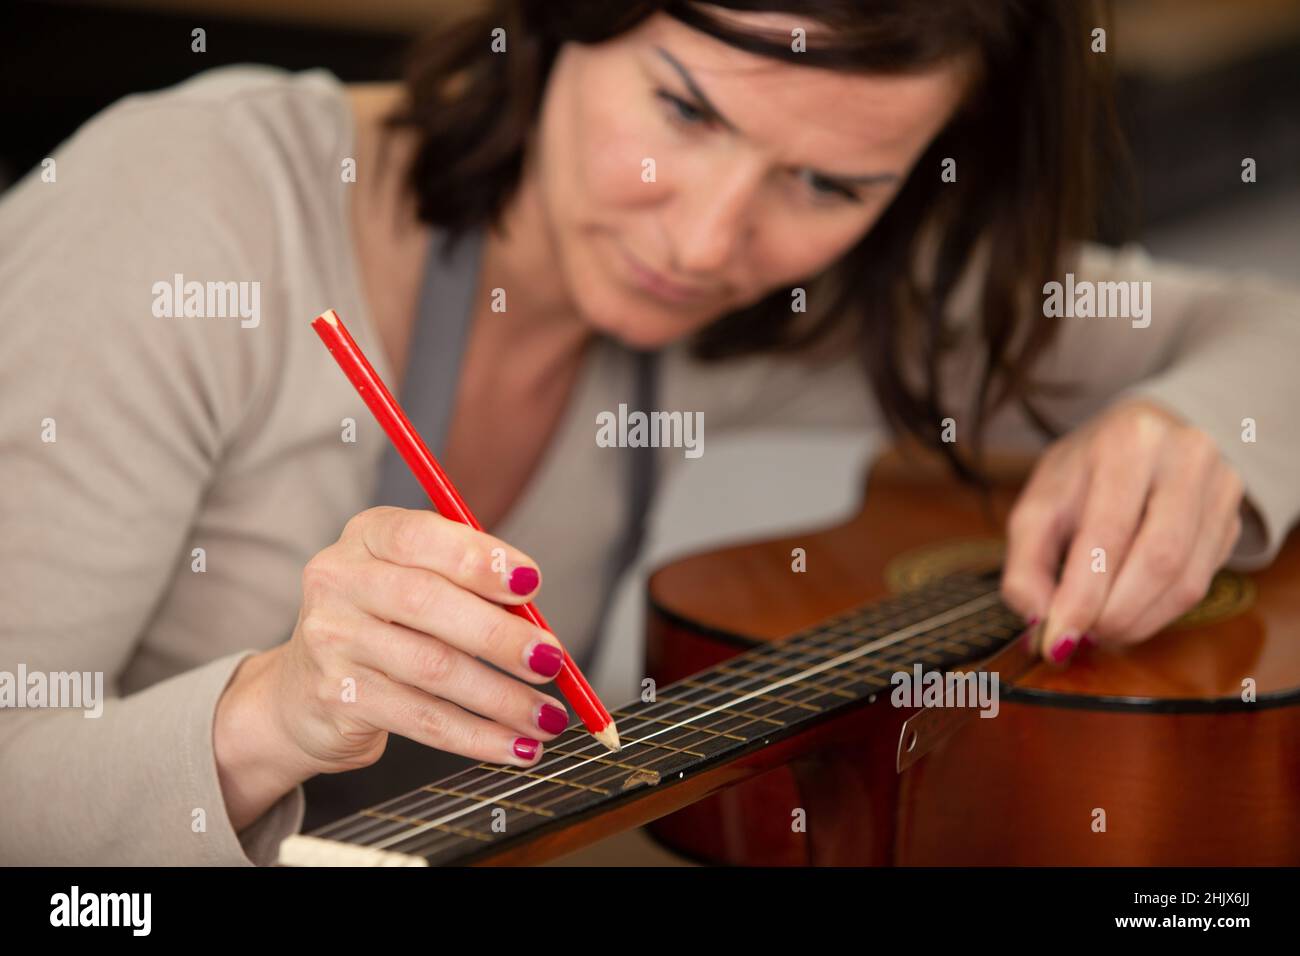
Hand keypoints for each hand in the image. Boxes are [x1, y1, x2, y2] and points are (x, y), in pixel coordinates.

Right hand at [215, 506, 570, 829]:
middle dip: (500, 634)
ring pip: (431, 668)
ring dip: (501, 698)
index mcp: (367, 536)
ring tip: (547, 716)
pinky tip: (515, 746)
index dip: (478, 558)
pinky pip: (421, 719)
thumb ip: (469, 585)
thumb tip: (536, 619)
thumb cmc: (386, 624)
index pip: (420, 537)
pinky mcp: (338, 698)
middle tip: (551, 660)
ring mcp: (332, 640)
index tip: (532, 585)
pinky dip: (477, 736)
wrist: (301, 691)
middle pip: (426, 602)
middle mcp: (339, 580)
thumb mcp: (416, 581)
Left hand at [1000, 398, 1243, 663]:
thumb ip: (1026, 564)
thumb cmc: (1082, 474)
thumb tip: (1040, 622)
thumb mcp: (1038, 505)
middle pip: (1159, 558)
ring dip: (1140, 621)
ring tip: (1103, 630)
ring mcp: (1221, 486)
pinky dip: (1161, 611)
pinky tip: (1132, 611)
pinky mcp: (1234, 518)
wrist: (1137, 439)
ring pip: (1188, 579)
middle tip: (1084, 637)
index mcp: (1129, 441)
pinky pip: (1202, 582)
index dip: (1083, 595)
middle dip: (1115, 614)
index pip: (1108, 532)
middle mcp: (1186, 455)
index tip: (1059, 639)